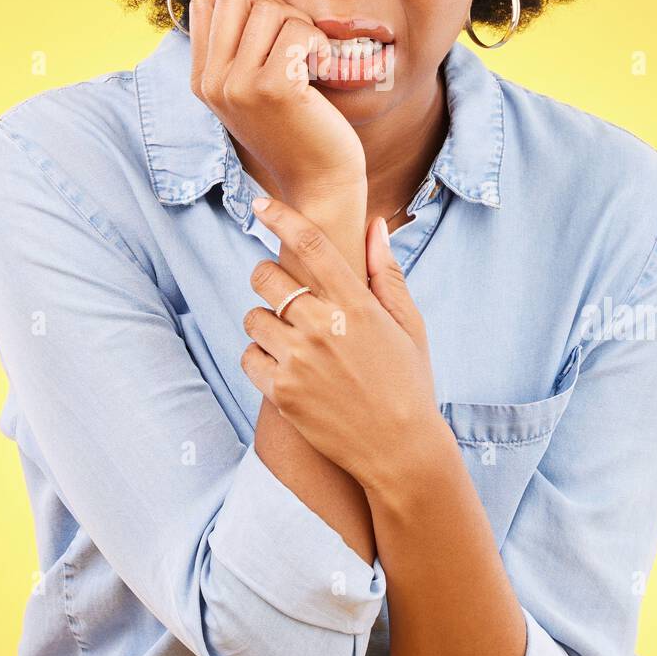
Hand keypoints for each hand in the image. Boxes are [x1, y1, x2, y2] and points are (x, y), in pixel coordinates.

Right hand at [187, 0, 365, 197]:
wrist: (318, 184)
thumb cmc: (295, 129)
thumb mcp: (249, 90)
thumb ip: (237, 49)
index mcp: (201, 80)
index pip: (205, 3)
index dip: (246, 6)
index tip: (271, 38)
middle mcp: (212, 82)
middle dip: (273, 7)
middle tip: (294, 43)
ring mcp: (238, 86)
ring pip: (269, 7)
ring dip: (300, 25)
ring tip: (309, 59)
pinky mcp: (274, 89)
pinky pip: (299, 31)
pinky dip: (320, 44)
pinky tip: (323, 71)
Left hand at [239, 191, 447, 497]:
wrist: (401, 452)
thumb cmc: (408, 383)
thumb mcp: (407, 324)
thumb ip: (386, 272)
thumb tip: (376, 224)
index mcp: (357, 305)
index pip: (310, 245)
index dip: (280, 218)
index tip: (259, 203)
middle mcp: (323, 327)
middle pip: (265, 277)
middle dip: (267, 277)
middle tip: (282, 293)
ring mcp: (299, 361)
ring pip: (253, 317)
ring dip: (265, 322)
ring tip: (291, 340)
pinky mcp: (282, 393)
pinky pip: (248, 356)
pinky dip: (259, 357)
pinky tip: (284, 366)